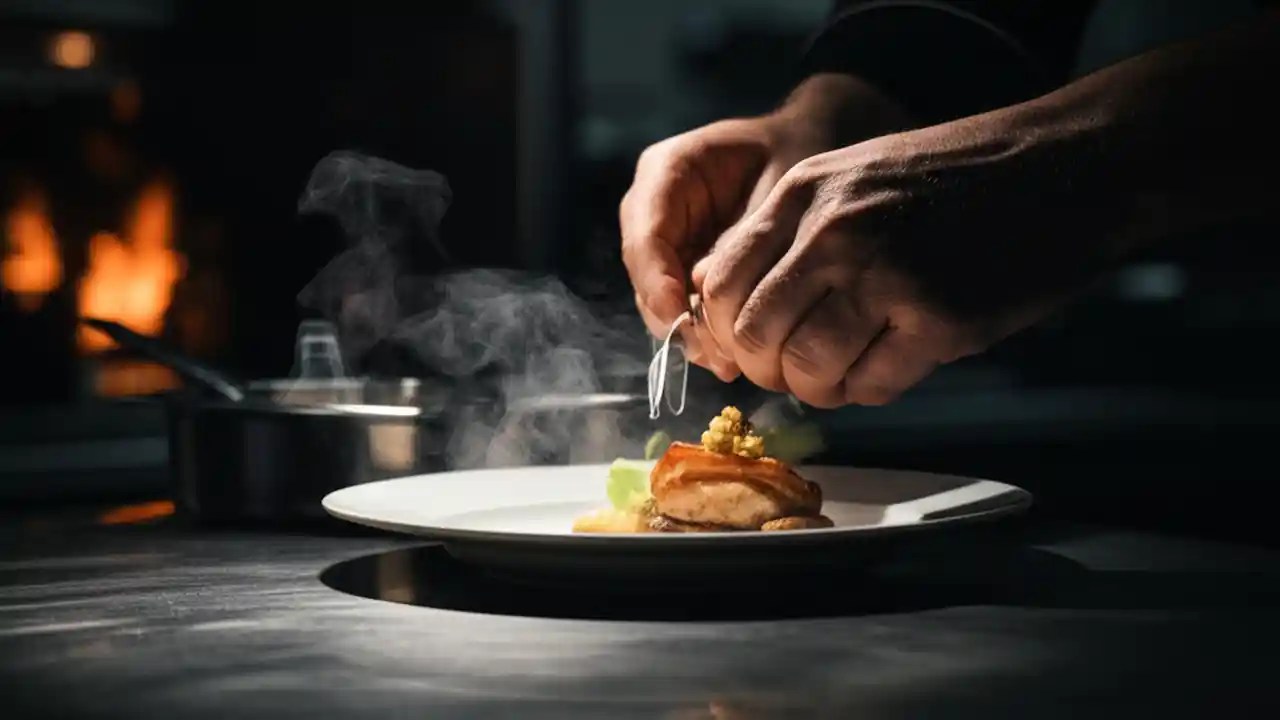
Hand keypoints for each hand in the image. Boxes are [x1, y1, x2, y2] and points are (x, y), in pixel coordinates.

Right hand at [619, 74, 913, 380]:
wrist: (811, 151)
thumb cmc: (797, 157)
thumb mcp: (777, 185)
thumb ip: (741, 236)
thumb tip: (709, 293)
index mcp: (667, 171)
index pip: (646, 235)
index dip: (656, 281)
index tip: (680, 316)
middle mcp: (654, 209)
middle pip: (646, 275)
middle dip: (675, 319)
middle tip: (713, 355)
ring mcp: (666, 244)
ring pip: (660, 300)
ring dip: (689, 335)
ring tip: (727, 364)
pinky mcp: (682, 272)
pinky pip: (683, 308)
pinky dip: (704, 335)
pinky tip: (731, 359)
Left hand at [694, 106, 1126, 406]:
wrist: (1064, 166)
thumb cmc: (954, 179)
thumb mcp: (851, 177)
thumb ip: (789, 234)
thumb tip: (730, 307)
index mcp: (804, 192)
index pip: (721, 286)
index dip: (727, 332)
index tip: (752, 346)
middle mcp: (835, 232)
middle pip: (755, 335)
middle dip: (767, 369)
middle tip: (794, 372)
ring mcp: (887, 276)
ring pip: (807, 369)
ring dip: (817, 388)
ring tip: (841, 374)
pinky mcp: (940, 320)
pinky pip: (870, 386)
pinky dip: (868, 391)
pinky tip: (886, 368)